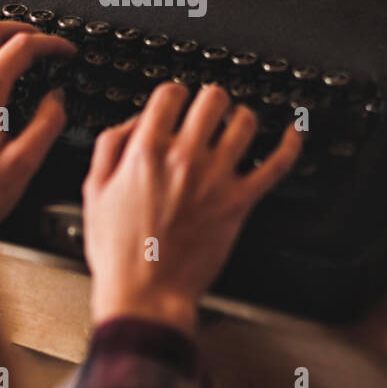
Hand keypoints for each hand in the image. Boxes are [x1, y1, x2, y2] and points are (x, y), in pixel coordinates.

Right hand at [82, 82, 301, 335]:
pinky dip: (289, 144)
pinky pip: (276, 165)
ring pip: (244, 123)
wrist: (145, 294)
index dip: (174, 94)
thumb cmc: (119, 252)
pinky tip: (292, 133)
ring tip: (236, 123)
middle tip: (208, 110)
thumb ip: (111, 145)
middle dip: (210, 100)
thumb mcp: (94, 190)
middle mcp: (185, 158)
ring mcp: (216, 178)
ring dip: (241, 118)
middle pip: (212, 99)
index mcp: (147, 151)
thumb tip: (135, 120)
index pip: (171, 94)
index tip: (176, 101)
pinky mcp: (239, 202)